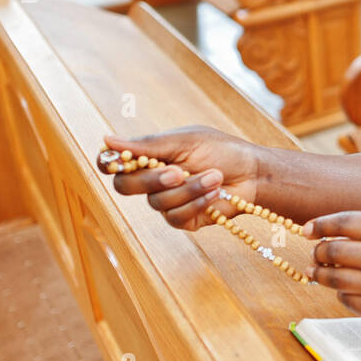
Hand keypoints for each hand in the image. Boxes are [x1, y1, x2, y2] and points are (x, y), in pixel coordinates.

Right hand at [96, 126, 260, 230]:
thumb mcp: (185, 141)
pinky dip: (197, 202)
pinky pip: (175, 216)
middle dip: (153, 179)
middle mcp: (153, 181)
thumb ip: (148, 146)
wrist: (253, 173)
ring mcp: (166, 201)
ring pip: (157, 202)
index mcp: (149, 157)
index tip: (114, 161)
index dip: (108, 164)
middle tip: (178, 171)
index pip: (114, 164)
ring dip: (189, 189)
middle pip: (126, 187)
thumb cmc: (221, 150)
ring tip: (214, 176)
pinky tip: (215, 194)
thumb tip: (107, 140)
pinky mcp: (182, 219)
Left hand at [304, 211, 360, 330]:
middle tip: (315, 253)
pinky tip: (348, 289)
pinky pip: (347, 300)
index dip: (321, 224)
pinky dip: (343, 293)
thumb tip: (333, 236)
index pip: (345, 222)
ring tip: (317, 272)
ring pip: (334, 278)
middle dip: (318, 252)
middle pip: (334, 251)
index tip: (308, 229)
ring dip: (321, 274)